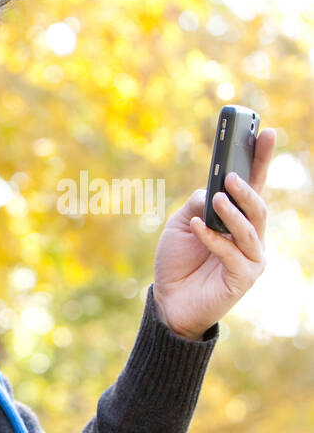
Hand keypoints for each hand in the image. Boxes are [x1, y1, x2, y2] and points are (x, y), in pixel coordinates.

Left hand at [152, 128, 274, 339]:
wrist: (168, 300)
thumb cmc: (177, 261)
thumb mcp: (180, 225)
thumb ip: (196, 205)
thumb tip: (211, 191)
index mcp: (236, 219)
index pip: (254, 185)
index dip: (261, 159)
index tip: (264, 131)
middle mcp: (249, 236)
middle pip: (258, 205)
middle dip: (246, 187)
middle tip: (229, 176)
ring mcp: (250, 257)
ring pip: (250, 227)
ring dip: (232, 210)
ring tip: (216, 198)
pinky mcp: (243, 277)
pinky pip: (232, 252)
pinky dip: (214, 238)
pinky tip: (198, 228)